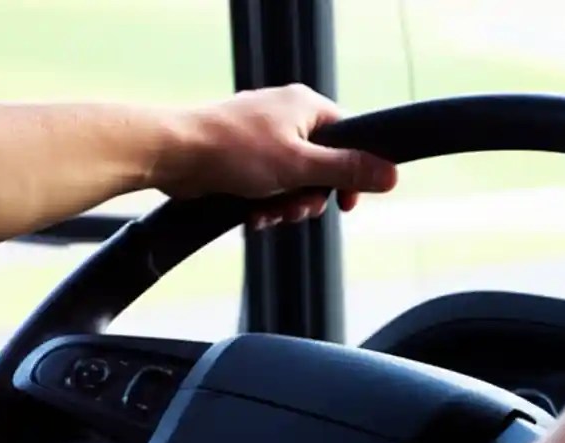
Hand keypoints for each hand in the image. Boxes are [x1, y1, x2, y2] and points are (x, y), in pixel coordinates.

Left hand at [152, 84, 397, 227]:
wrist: (172, 154)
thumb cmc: (233, 151)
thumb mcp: (301, 166)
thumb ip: (348, 171)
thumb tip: (392, 175)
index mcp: (306, 107)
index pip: (350, 139)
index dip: (351, 174)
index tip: (345, 203)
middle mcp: (287, 117)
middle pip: (323, 167)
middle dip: (310, 197)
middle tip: (294, 208)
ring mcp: (263, 137)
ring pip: (295, 182)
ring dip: (285, 206)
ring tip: (267, 212)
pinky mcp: (242, 158)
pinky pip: (269, 186)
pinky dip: (264, 204)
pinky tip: (251, 214)